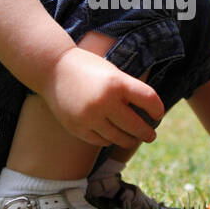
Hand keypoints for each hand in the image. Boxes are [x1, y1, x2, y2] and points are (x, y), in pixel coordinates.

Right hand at [42, 47, 164, 147]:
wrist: (52, 69)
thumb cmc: (87, 68)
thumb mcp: (112, 72)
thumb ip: (128, 91)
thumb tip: (148, 113)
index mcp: (117, 83)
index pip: (149, 100)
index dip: (157, 109)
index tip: (158, 114)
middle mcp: (104, 101)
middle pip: (136, 125)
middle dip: (147, 133)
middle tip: (151, 136)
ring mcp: (90, 117)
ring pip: (119, 137)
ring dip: (129, 140)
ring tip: (134, 139)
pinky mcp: (77, 127)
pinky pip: (100, 140)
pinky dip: (109, 140)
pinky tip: (113, 137)